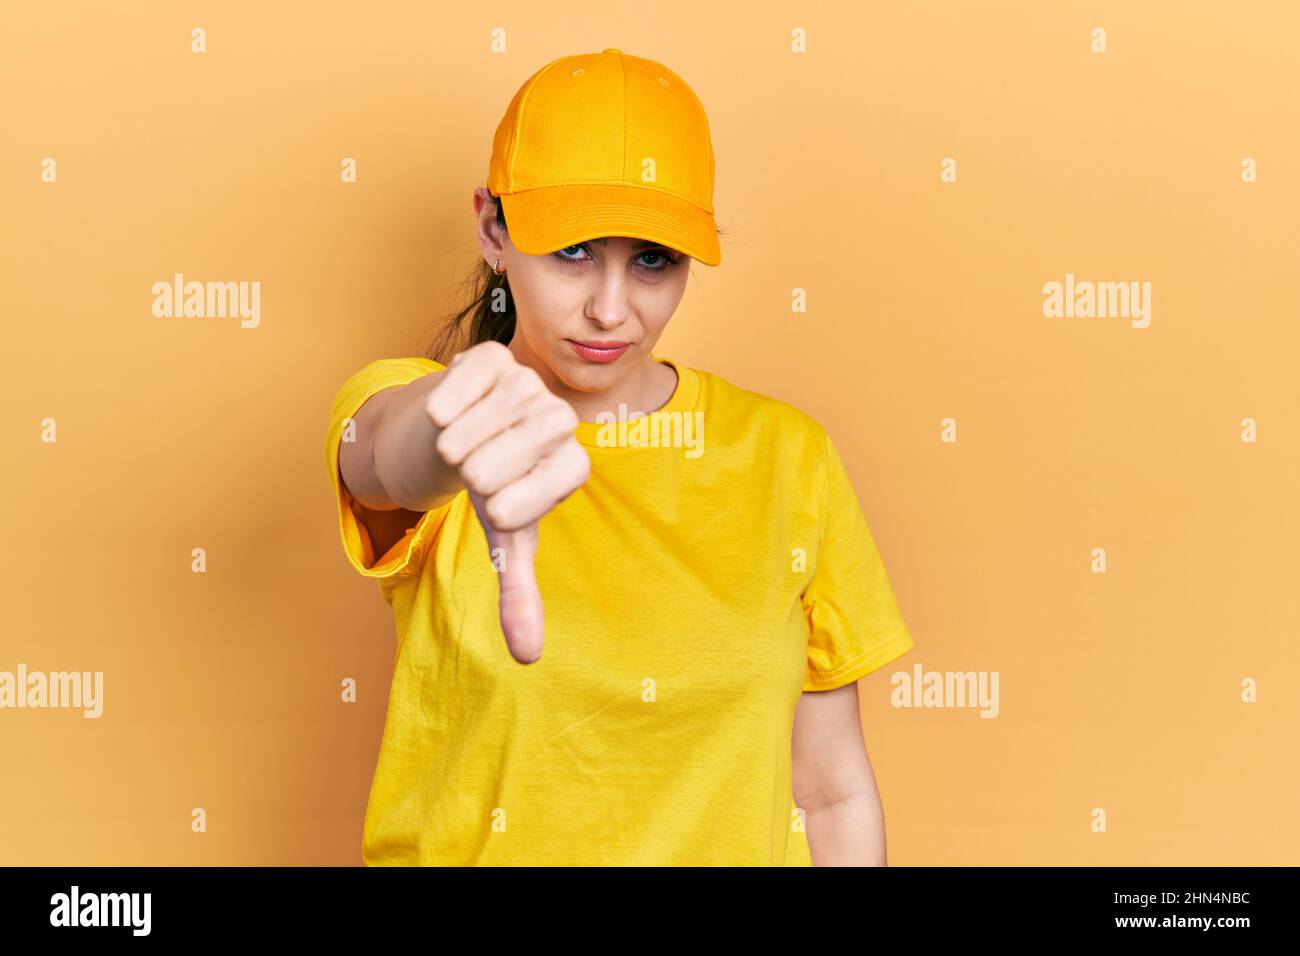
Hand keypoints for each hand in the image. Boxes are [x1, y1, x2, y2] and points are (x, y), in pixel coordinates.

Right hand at [424, 341, 589, 662]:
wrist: (467, 432)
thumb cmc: (494, 491)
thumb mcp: (505, 542)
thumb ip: (519, 593)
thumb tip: (528, 658)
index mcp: (573, 467)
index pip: (545, 491)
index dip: (512, 503)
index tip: (498, 507)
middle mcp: (561, 421)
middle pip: (499, 462)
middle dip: (473, 475)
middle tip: (476, 471)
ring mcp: (529, 385)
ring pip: (477, 427)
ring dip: (454, 444)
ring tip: (460, 447)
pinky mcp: (496, 358)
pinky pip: (463, 383)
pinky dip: (444, 404)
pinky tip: (446, 414)